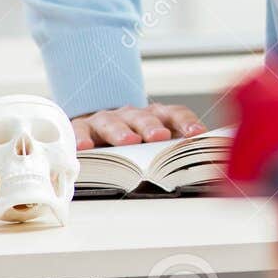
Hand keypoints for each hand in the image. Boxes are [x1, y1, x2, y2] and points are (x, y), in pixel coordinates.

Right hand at [69, 102, 204, 150]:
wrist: (94, 133)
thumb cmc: (131, 144)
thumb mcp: (152, 146)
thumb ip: (171, 151)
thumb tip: (196, 163)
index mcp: (154, 116)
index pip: (174, 114)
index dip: (186, 122)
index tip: (197, 133)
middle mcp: (130, 115)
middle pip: (143, 117)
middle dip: (152, 126)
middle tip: (160, 136)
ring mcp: (105, 120)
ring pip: (112, 122)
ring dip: (121, 131)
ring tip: (128, 141)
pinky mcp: (81, 128)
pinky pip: (80, 131)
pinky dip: (82, 138)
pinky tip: (85, 148)